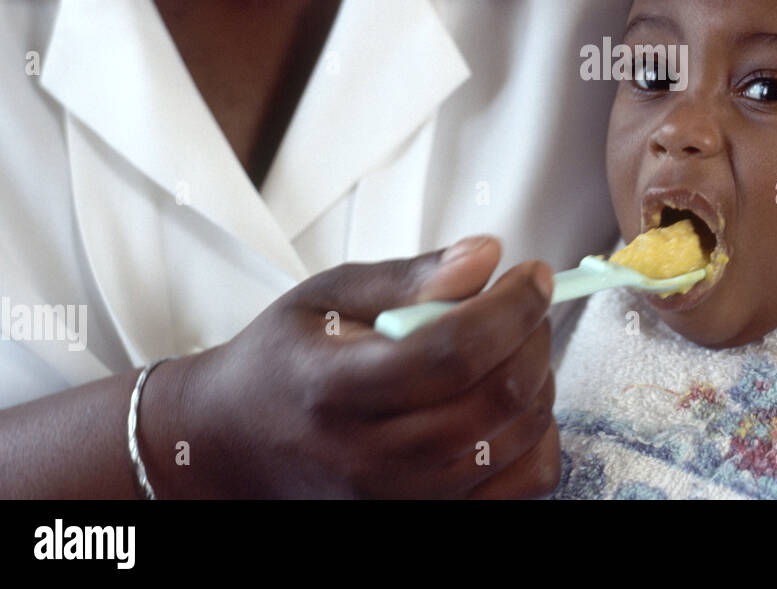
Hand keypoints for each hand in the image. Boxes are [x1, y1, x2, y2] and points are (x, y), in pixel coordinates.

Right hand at [140, 236, 558, 497]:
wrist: (238, 447)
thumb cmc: (286, 362)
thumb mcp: (327, 296)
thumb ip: (409, 277)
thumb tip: (486, 256)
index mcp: (335, 391)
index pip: (450, 354)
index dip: (510, 309)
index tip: (532, 275)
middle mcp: (370, 459)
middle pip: (495, 399)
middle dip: (533, 336)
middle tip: (527, 302)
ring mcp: (402, 501)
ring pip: (518, 440)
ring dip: (538, 378)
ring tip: (513, 344)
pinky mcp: (430, 520)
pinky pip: (525, 482)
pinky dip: (538, 435)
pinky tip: (512, 399)